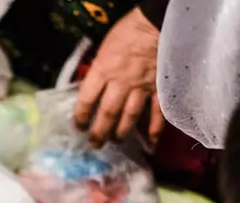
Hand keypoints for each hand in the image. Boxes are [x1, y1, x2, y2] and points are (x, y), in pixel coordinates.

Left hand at [74, 7, 163, 147]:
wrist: (155, 22)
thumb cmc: (127, 31)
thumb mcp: (103, 49)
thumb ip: (99, 70)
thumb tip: (92, 88)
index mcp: (103, 70)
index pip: (86, 100)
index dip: (81, 117)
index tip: (79, 127)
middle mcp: (120, 83)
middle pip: (107, 114)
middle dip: (99, 132)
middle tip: (95, 144)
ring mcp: (141, 87)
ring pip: (129, 116)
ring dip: (121, 132)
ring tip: (117, 141)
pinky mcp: (160, 88)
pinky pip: (157, 112)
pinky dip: (155, 129)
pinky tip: (151, 142)